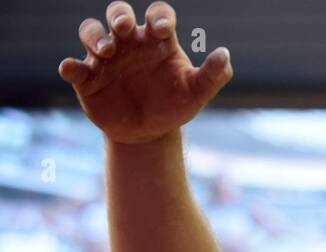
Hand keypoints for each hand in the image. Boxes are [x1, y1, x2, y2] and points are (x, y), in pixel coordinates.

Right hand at [57, 2, 231, 144]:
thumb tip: (224, 54)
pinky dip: (70, 66)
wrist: (150, 133)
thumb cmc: (175, 105)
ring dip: (95, 36)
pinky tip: (72, 69)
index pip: (157, 16)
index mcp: (157, 40)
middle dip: (120, 16)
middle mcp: (129, 42)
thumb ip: (214, 75)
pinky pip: (73, 67)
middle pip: (119, 14)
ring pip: (91, 31)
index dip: (159, 17)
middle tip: (126, 28)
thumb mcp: (197, 93)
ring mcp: (105, 57)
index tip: (163, 29)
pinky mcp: (87, 78)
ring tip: (106, 52)